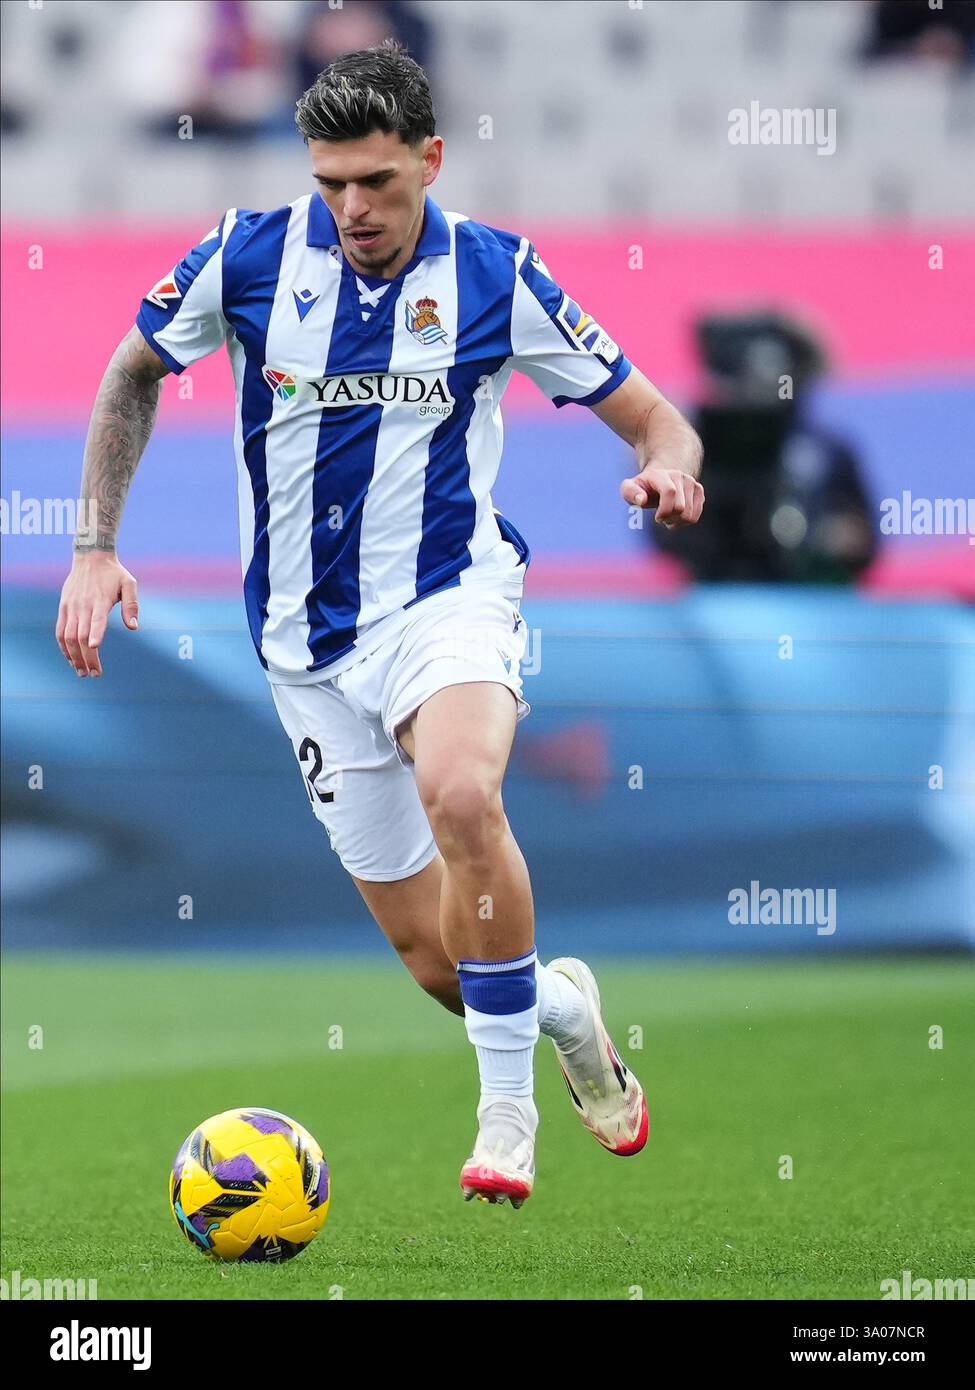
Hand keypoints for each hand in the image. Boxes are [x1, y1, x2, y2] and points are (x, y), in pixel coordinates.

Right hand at [56, 552, 138, 675]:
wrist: (90, 556)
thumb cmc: (113, 573)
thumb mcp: (129, 583)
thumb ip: (132, 605)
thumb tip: (134, 627)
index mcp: (100, 600)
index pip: (96, 620)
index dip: (95, 634)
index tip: (95, 648)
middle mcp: (83, 605)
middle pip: (81, 635)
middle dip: (87, 657)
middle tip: (94, 674)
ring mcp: (71, 607)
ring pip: (68, 636)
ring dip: (74, 656)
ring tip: (81, 672)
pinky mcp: (63, 607)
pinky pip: (60, 631)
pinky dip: (63, 646)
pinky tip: (70, 659)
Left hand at [620, 466, 704, 527]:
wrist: (661, 478)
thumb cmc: (643, 487)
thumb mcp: (629, 488)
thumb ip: (630, 492)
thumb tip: (641, 500)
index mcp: (661, 474)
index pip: (670, 492)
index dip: (664, 510)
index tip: (656, 517)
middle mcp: (679, 476)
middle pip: (680, 507)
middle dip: (668, 518)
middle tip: (659, 516)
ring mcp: (691, 482)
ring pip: (689, 515)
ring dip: (676, 521)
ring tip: (668, 515)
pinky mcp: (699, 490)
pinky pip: (695, 516)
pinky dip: (684, 522)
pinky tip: (676, 516)